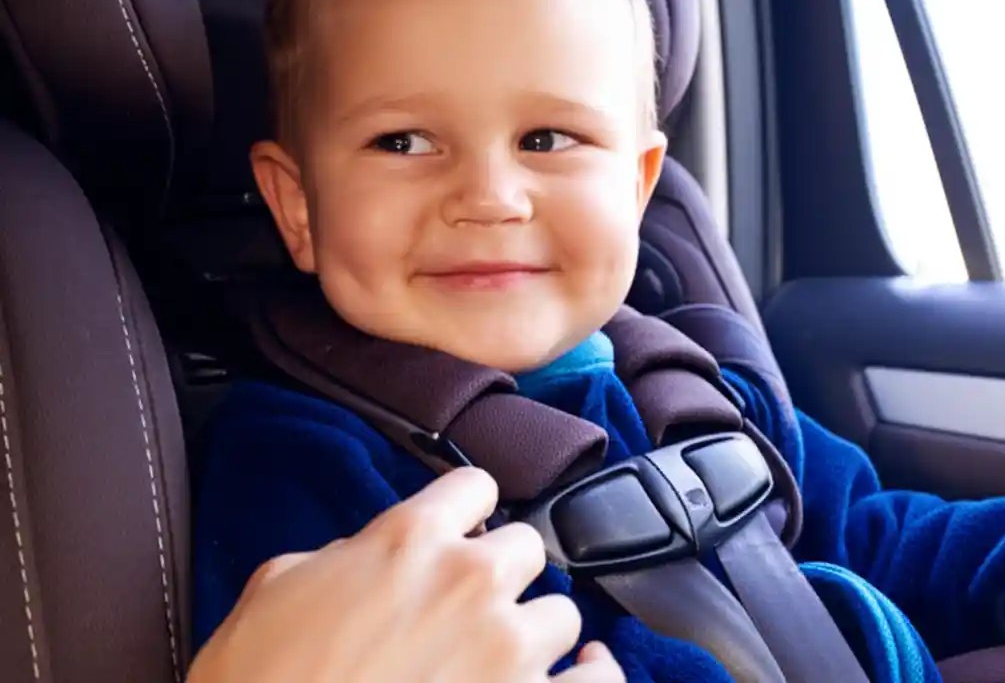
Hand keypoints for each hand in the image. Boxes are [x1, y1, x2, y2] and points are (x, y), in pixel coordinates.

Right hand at [187, 468, 620, 682]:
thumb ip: (337, 557)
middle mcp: (468, 580)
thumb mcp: (272, 591)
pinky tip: (586, 670)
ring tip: (505, 657)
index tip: (464, 531)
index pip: (476, 487)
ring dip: (534, 633)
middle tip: (469, 609)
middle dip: (500, 576)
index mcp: (406, 539)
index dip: (468, 511)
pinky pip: (598, 681)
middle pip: (526, 547)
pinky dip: (595, 676)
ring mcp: (507, 647)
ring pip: (561, 614)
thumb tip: (363, 559)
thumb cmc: (260, 681)